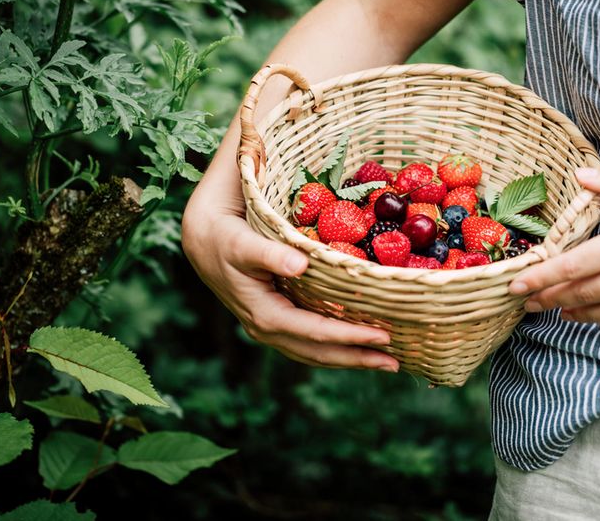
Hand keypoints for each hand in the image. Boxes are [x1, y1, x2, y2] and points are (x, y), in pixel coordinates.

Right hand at [182, 163, 397, 371]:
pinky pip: (311, 342)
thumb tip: (300, 264)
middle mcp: (267, 330)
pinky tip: (359, 345)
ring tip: (386, 361)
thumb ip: (271, 254)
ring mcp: (272, 329)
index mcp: (264, 315)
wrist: (203, 240)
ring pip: (316, 353)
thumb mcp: (244, 243)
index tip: (383, 335)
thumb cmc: (226, 237)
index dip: (349, 337)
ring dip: (351, 358)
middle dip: (358, 358)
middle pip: (319, 353)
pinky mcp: (277, 321)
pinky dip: (337, 347)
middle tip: (396, 362)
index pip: (315, 333)